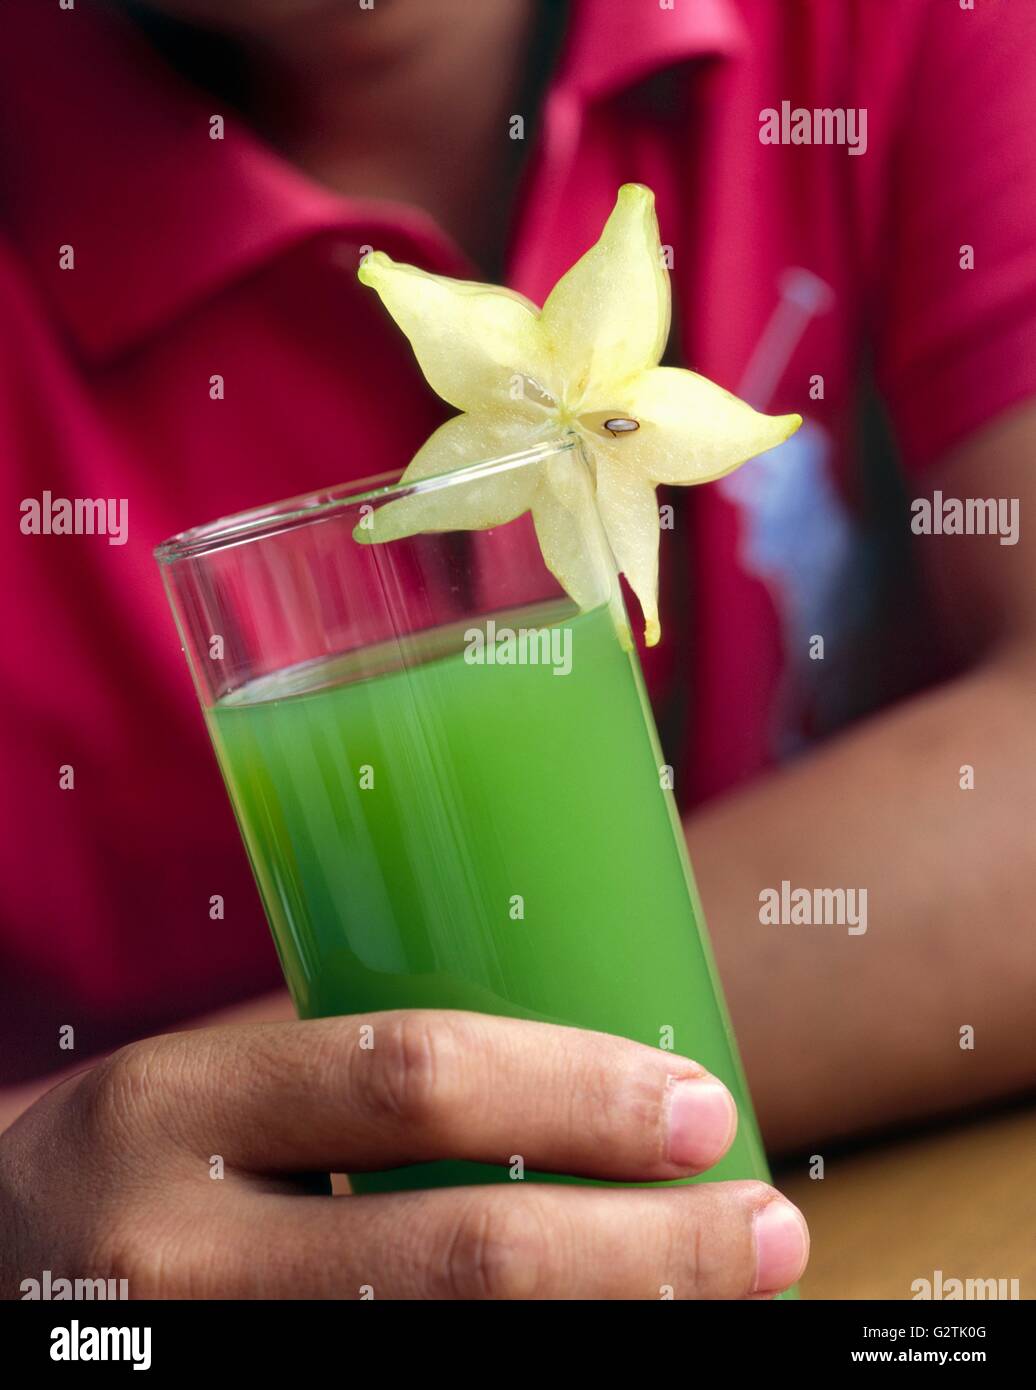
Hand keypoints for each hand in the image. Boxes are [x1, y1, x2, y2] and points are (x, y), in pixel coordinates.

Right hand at [0, 1010, 807, 1298]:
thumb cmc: (139, 1168)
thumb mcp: (212, 1094)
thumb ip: (354, 1091)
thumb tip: (584, 1090)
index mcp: (178, 1107)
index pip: (407, 1082)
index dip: (575, 1096)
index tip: (700, 1108)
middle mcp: (183, 1257)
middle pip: (463, 1264)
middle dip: (648, 1253)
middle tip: (767, 1227)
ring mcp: (203, 1367)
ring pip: (459, 1368)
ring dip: (623, 1333)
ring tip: (731, 1296)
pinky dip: (542, 1379)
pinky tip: (618, 1352)